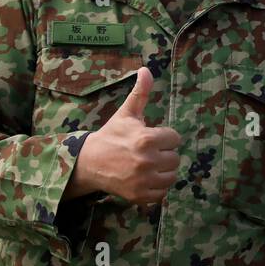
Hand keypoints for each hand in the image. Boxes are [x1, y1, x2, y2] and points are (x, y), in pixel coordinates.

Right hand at [65, 67, 181, 205]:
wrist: (89, 162)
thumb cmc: (111, 136)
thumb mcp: (126, 113)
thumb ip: (140, 93)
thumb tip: (146, 69)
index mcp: (146, 138)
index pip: (175, 138)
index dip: (164, 137)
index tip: (151, 138)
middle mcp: (147, 161)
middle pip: (175, 158)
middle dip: (164, 154)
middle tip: (148, 152)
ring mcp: (143, 180)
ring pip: (171, 176)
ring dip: (163, 171)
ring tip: (148, 165)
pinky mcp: (139, 196)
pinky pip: (162, 194)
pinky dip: (156, 188)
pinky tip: (144, 178)